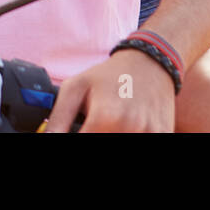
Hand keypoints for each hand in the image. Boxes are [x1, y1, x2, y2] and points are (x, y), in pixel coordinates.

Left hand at [44, 49, 175, 132]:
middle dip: (93, 134)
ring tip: (109, 123)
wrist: (151, 63)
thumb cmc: (110, 76)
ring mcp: (150, 133)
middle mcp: (130, 128)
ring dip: (111, 135)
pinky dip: (131, 135)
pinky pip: (144, 143)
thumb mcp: (76, 87)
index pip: (82, 143)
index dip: (74, 140)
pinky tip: (127, 126)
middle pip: (101, 146)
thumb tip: (46, 136)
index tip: (79, 130)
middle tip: (94, 124)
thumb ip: (58, 118)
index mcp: (106, 117)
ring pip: (122, 144)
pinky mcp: (164, 134)